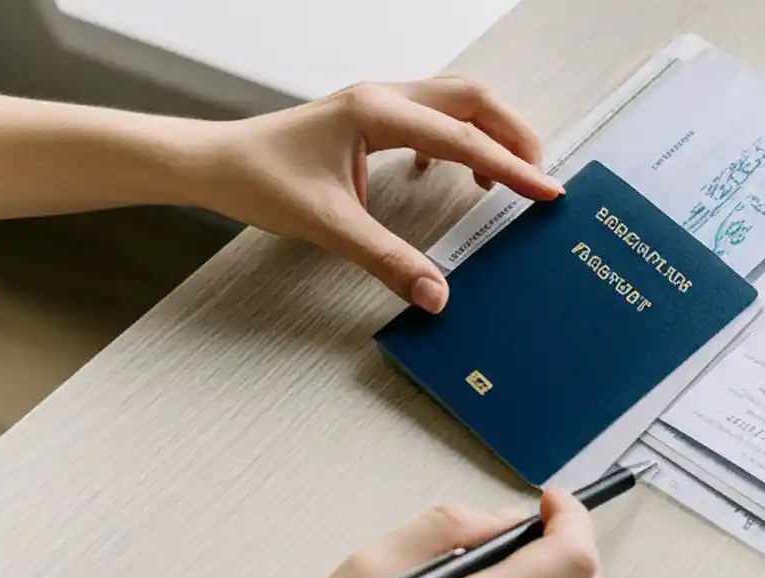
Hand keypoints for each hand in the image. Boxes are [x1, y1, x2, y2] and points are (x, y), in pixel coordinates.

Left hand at [198, 77, 562, 313]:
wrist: (216, 162)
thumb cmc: (261, 181)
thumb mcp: (329, 226)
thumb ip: (388, 260)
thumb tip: (437, 295)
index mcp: (377, 113)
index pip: (463, 139)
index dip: (512, 167)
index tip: (548, 192)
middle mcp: (383, 96)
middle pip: (474, 100)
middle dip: (515, 137)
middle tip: (539, 182)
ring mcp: (377, 101)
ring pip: (456, 102)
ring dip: (490, 134)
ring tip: (507, 180)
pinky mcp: (371, 116)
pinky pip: (433, 116)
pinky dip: (459, 141)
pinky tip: (451, 174)